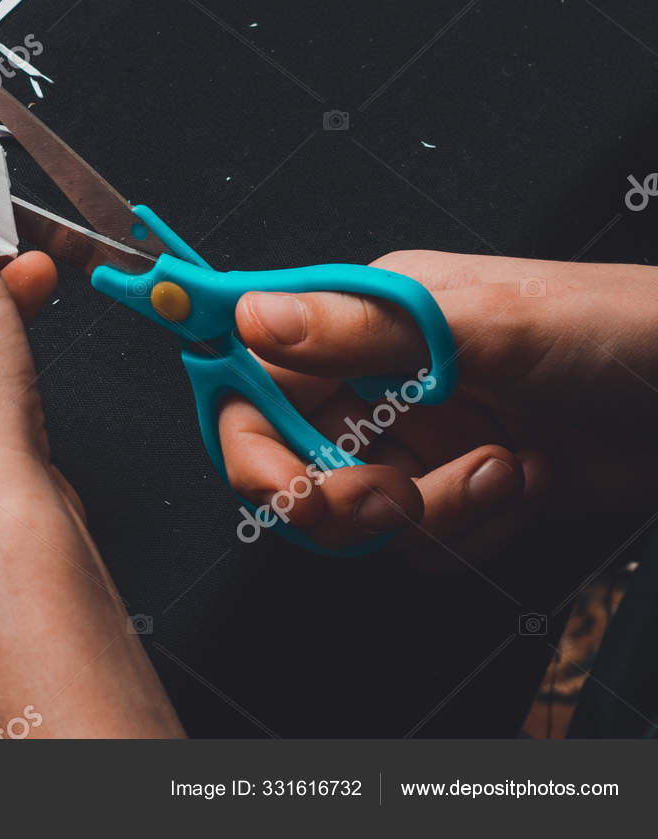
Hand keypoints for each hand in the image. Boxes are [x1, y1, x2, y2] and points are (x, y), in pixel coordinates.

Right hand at [222, 251, 657, 559]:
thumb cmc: (610, 333)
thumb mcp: (482, 325)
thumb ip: (359, 325)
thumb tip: (251, 316)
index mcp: (362, 317)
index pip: (255, 379)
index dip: (250, 437)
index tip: (283, 482)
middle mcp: (376, 376)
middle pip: (293, 463)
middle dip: (345, 497)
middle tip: (399, 498)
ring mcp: (417, 436)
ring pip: (360, 515)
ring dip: (437, 512)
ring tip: (506, 469)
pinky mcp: (458, 488)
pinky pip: (420, 543)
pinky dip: (474, 530)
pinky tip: (528, 482)